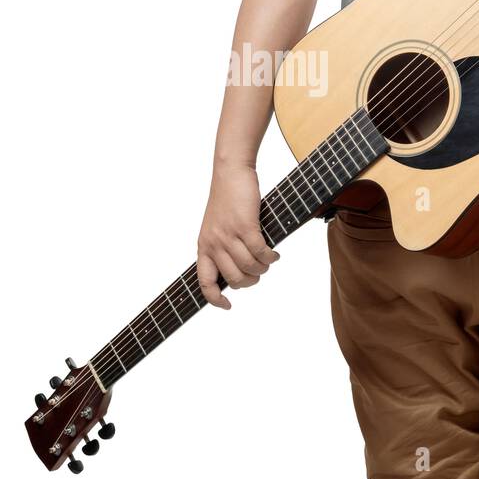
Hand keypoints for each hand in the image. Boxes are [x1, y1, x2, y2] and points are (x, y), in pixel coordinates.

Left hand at [196, 160, 279, 309]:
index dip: (215, 299)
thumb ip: (224, 248)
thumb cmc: (228, 200)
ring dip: (263, 268)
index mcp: (204, 246)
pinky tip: (274, 254)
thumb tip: (243, 270)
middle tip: (259, 271)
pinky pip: (260, 252)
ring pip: (249, 267)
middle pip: (234, 279)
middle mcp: (213, 244)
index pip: (204, 282)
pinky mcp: (244, 226)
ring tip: (268, 260)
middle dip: (251, 281)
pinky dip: (270, 257)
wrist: (230, 172)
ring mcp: (228, 235)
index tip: (228, 305)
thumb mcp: (217, 227)